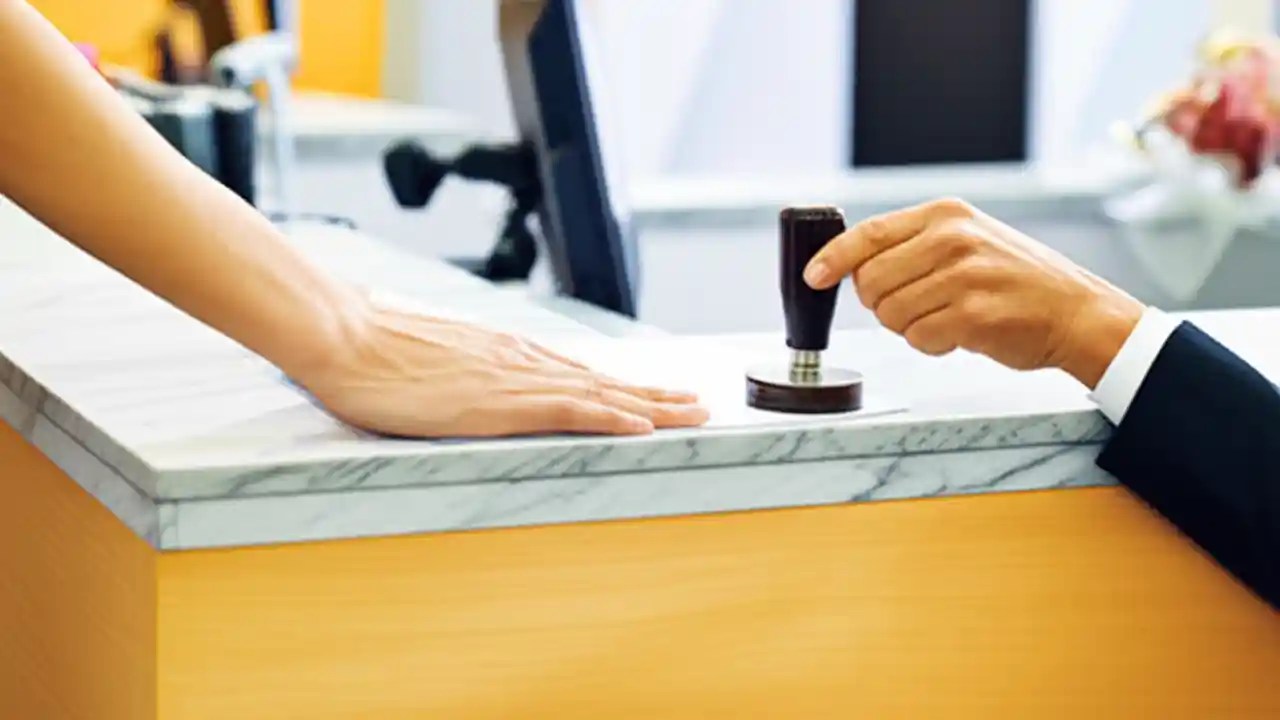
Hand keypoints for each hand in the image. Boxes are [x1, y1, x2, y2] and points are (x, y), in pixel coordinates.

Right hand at [290, 300, 709, 437]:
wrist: (343, 333)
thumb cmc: (370, 347)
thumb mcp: (426, 358)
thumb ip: (458, 370)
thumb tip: (465, 382)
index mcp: (503, 353)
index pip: (577, 374)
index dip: (621, 389)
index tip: (654, 397)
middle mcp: (520, 360)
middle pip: (602, 383)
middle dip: (654, 397)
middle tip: (698, 406)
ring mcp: (514, 377)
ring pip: (600, 394)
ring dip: (651, 406)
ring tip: (692, 414)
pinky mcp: (502, 398)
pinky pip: (571, 411)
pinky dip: (612, 419)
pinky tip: (643, 427)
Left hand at [803, 198, 1144, 387]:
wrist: (1077, 311)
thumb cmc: (1016, 280)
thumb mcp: (967, 240)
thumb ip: (913, 247)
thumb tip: (852, 267)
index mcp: (946, 215)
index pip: (869, 233)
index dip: (833, 257)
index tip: (814, 276)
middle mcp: (953, 239)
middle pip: (871, 282)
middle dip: (882, 303)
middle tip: (917, 305)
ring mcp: (964, 276)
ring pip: (891, 314)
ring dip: (911, 326)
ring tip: (948, 316)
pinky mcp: (974, 315)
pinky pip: (919, 338)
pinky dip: (932, 344)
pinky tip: (961, 332)